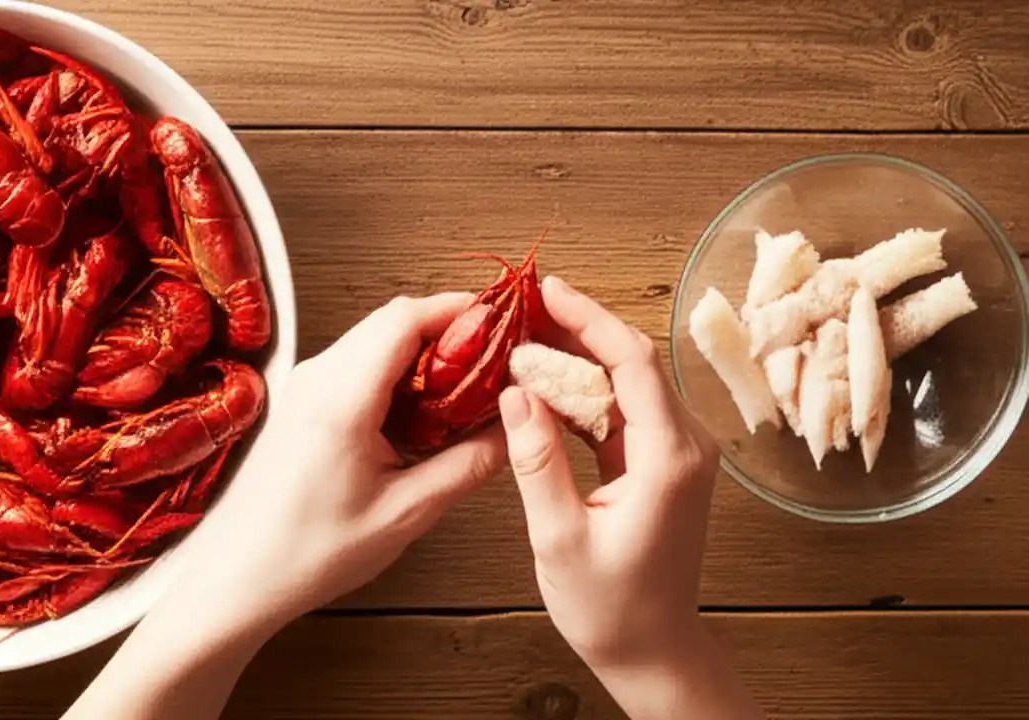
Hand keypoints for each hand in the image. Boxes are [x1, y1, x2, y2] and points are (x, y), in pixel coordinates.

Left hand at [67, 295, 507, 719]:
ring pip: (375, 338)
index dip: (459, 311)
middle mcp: (316, 379)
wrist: (240, 576)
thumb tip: (511, 430)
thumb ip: (466, 465)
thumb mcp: (405, 514)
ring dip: (423, 350)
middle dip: (449, 330)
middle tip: (494, 358)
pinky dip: (398, 369)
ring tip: (465, 386)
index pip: (405, 320)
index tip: (501, 324)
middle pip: (392, 320)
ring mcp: (305, 385)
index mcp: (340, 402)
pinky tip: (423, 407)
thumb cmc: (309, 553)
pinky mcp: (302, 399)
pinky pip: (358, 362)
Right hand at [499, 276, 719, 670]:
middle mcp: (686, 447)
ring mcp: (679, 454)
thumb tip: (515, 394)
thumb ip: (537, 461)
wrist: (652, 649)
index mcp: (669, 461)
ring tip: (528, 335)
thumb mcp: (559, 537)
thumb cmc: (610, 608)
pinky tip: (548, 382)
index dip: (589, 319)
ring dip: (581, 356)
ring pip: (630, 381)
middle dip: (581, 328)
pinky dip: (587, 390)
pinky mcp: (663, 463)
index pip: (633, 364)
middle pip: (635, 362)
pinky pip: (624, 409)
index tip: (548, 289)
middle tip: (525, 307)